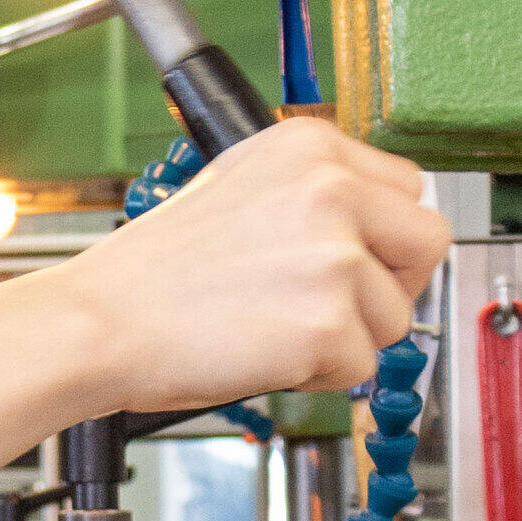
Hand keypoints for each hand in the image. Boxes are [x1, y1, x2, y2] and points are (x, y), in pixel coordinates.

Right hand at [54, 117, 448, 410]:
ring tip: (269, 325)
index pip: (407, 190)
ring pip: (397, 316)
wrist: (95, 322)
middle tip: (322, 302)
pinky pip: (361, 367)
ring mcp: (333, 257)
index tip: (342, 257)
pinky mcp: (328, 324)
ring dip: (345, 335)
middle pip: (426, 244)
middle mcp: (330, 189)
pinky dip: (317, 374)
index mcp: (307, 145)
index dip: (379, 235)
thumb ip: (312, 193)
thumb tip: (375, 227)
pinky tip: (261, 350)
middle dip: (388, 283)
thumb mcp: (235, 188)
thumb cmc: (151, 271)